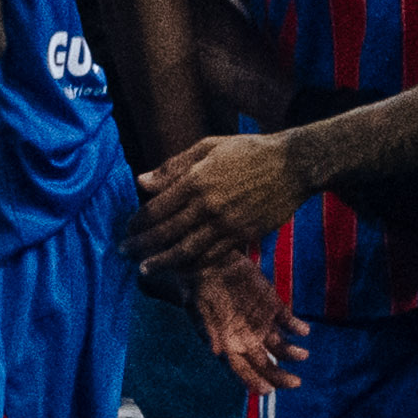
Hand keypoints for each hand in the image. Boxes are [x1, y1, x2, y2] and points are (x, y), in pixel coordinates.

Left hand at [129, 130, 308, 270]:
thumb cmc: (248, 151)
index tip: (126, 230)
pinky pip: (212, 256)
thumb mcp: (208, 147)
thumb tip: (141, 182)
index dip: (138, 223)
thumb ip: (173, 167)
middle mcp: (207, 205)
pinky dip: (193, 266)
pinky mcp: (243, 235)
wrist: (292, 165)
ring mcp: (226, 224)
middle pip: (166, 233)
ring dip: (162, 262)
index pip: (157, 209)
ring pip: (186, 251)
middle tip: (125, 253)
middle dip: (142, 246)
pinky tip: (180, 269)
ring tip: (145, 270)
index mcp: (195, 180)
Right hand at [191, 253, 303, 393]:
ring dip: (292, 353)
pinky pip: (289, 321)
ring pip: (281, 347)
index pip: (242, 370)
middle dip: (279, 376)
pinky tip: (303, 330)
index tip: (266, 390)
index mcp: (228, 345)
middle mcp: (247, 339)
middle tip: (294, 383)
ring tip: (303, 355)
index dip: (254, 382)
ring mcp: (262, 324)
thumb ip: (208, 330)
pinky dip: (298, 327)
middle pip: (266, 365)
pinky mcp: (273, 306)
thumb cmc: (199, 288)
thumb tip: (216, 352)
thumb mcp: (197, 308)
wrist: (209, 261)